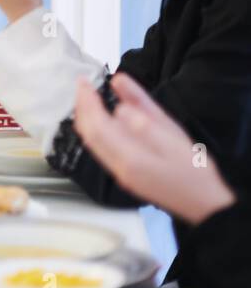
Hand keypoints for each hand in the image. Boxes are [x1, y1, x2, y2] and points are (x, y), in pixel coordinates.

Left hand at [74, 73, 235, 224]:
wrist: (205, 205)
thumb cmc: (195, 172)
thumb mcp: (173, 138)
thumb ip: (145, 119)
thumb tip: (119, 104)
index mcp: (129, 157)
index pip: (96, 125)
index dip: (87, 102)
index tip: (84, 82)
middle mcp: (119, 168)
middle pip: (89, 134)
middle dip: (82, 107)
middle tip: (82, 85)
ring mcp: (120, 174)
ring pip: (93, 143)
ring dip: (86, 119)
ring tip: (88, 99)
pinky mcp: (126, 176)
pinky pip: (102, 150)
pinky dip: (96, 131)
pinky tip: (102, 120)